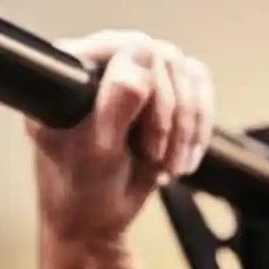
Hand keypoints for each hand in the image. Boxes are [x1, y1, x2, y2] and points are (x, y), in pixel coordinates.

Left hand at [27, 31, 213, 268]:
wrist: (96, 220)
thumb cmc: (81, 190)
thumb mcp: (97, 150)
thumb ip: (117, 101)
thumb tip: (144, 52)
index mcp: (70, 70)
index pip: (129, 47)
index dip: (152, 91)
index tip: (147, 139)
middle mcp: (98, 63)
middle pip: (164, 59)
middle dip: (171, 116)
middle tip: (156, 157)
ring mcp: (130, 74)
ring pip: (186, 72)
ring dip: (187, 125)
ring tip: (167, 163)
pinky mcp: (158, 90)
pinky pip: (198, 85)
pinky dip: (199, 124)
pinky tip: (179, 155)